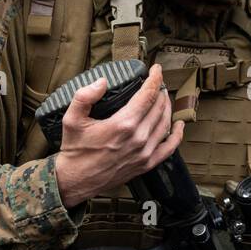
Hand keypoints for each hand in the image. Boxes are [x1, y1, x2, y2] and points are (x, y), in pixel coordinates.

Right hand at [53, 63, 184, 207]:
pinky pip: (169, 147)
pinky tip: (178, 125)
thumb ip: (84, 96)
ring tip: (163, 97)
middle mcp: (138, 138)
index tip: (156, 69)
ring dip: (167, 107)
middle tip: (156, 83)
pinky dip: (177, 134)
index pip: (147, 95)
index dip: (155, 79)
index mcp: (123, 124)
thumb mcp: (72, 119)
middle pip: (159, 107)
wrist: (76, 180)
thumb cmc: (75, 149)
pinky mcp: (146, 164)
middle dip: (160, 91)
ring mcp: (144, 152)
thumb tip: (102, 81)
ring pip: (165, 123)